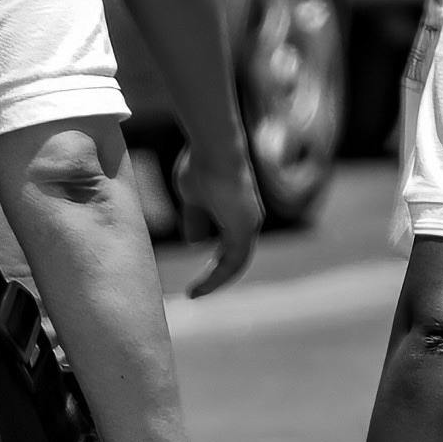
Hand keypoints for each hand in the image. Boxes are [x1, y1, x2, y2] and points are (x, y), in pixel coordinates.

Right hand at [175, 145, 262, 295]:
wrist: (213, 148)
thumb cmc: (202, 166)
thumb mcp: (193, 199)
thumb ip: (196, 220)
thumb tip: (196, 242)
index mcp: (238, 214)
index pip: (229, 248)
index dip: (214, 265)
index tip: (196, 278)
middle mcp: (248, 220)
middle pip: (234, 259)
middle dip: (215, 277)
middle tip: (196, 292)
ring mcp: (249, 224)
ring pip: (235, 263)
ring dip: (216, 281)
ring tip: (196, 293)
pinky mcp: (245, 227)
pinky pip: (233, 261)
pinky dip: (218, 276)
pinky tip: (202, 285)